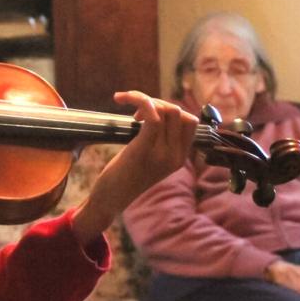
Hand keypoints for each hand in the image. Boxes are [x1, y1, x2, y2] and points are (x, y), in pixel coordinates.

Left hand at [72, 92, 198, 245]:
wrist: (109, 201)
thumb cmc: (123, 177)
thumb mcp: (148, 159)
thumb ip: (158, 140)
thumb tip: (154, 111)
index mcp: (179, 157)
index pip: (190, 122)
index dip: (170, 109)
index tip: (149, 115)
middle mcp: (175, 156)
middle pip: (177, 112)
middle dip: (156, 102)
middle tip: (136, 114)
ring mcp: (162, 154)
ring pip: (166, 110)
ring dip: (146, 100)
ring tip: (131, 111)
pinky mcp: (143, 151)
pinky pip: (152, 116)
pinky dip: (139, 100)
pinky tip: (121, 99)